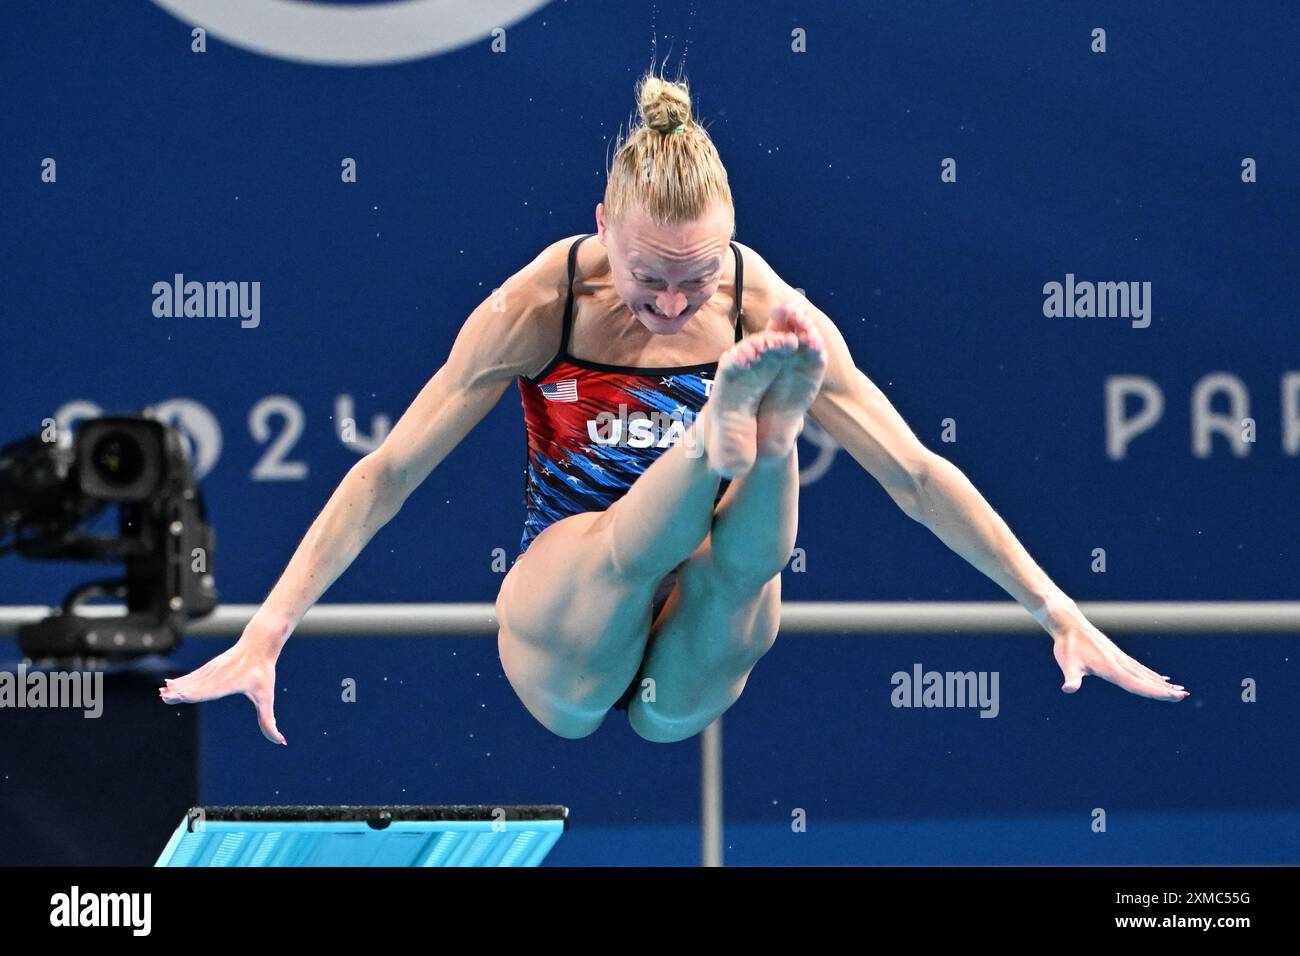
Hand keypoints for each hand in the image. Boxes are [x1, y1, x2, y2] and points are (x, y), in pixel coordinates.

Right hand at [159, 618, 288, 744]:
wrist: (259, 644)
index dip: (197, 693)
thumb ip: (268, 721)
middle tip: (164, 697)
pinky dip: (181, 680)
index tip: (182, 695)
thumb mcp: (267, 697)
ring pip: (193, 679)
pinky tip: (169, 685)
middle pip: (198, 685)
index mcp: (231, 682)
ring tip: (162, 693)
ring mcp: (213, 669)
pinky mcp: (210, 666)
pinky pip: (193, 675)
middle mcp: (219, 675)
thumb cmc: (263, 672)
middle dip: (181, 692)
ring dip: (177, 687)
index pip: (211, 690)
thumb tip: (281, 741)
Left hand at [1047, 602, 1188, 700]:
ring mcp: (1120, 658)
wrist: (1069, 623)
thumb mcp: (1067, 664)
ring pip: (1145, 673)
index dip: (1155, 691)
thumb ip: (1071, 678)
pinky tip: (1161, 678)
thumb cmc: (1067, 646)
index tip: (1173, 696)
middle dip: (1164, 689)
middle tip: (1183, 696)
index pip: (1136, 684)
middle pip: (1146, 680)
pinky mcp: (1118, 655)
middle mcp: (1120, 663)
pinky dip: (1152, 674)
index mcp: (1111, 668)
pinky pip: (1139, 667)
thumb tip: (1067, 689)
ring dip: (1162, 683)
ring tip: (1180, 690)